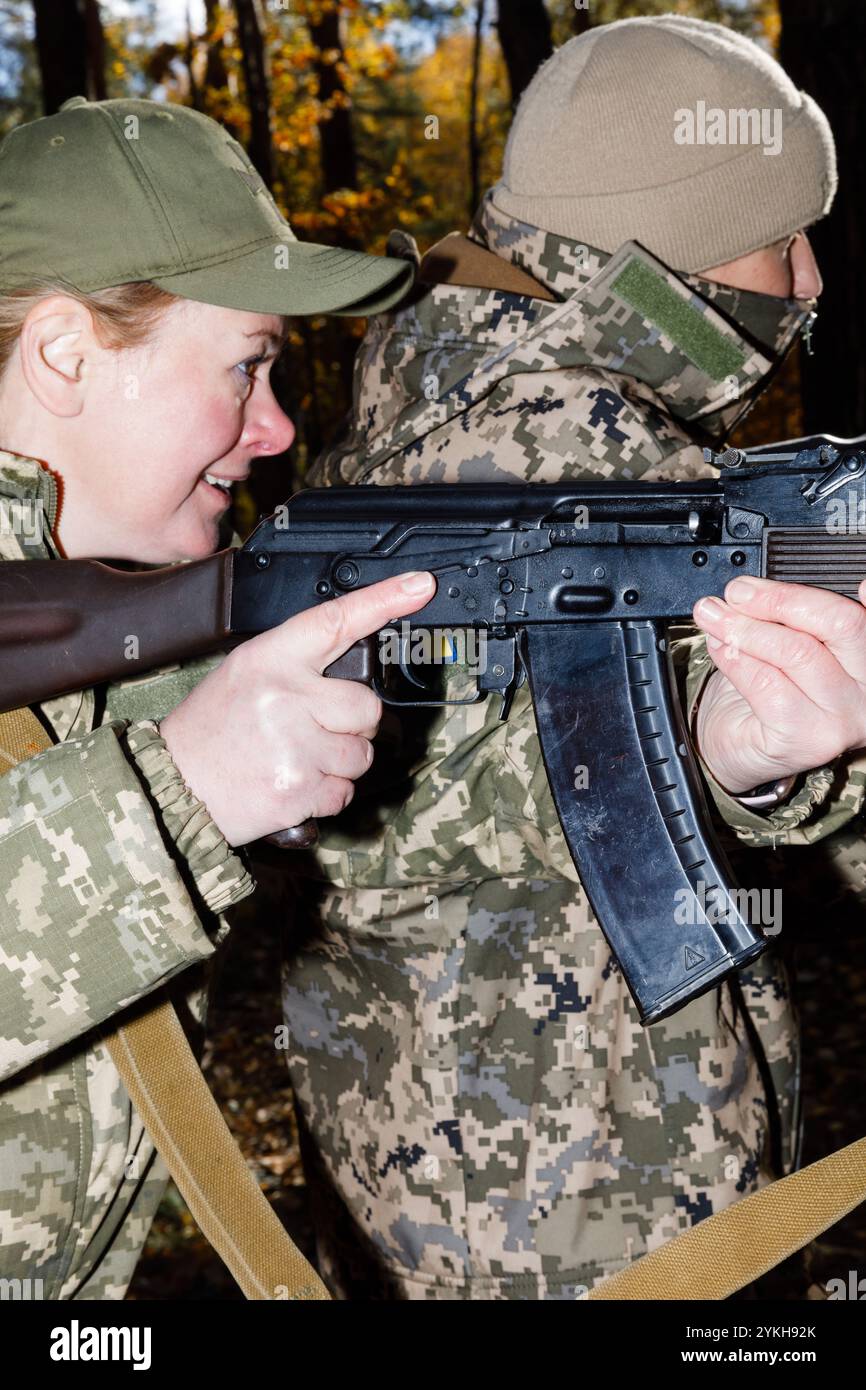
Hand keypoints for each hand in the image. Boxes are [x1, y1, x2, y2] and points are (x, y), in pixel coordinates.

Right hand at [159, 571, 435, 844]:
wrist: (172, 784)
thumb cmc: (211, 730)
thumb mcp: (244, 675)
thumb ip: (296, 666)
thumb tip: (357, 668)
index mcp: (269, 659)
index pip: (335, 621)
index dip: (383, 600)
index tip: (419, 586)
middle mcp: (285, 698)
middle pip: (367, 706)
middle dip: (353, 725)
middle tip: (312, 731)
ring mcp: (294, 746)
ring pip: (362, 754)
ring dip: (340, 763)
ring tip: (296, 759)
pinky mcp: (300, 790)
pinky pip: (345, 791)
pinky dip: (327, 794)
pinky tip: (293, 784)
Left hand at [692, 575, 865, 794]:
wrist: (740, 748)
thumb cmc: (768, 694)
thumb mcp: (787, 644)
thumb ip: (790, 618)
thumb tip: (754, 588)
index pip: (857, 614)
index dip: (834, 591)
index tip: (788, 573)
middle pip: (839, 624)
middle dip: (779, 600)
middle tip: (737, 593)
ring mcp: (841, 719)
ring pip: (797, 652)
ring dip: (745, 628)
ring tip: (714, 617)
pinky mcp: (805, 740)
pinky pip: (767, 684)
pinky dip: (737, 660)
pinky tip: (720, 648)